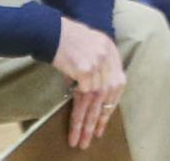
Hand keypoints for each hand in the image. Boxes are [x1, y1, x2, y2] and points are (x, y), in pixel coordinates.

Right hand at [52, 18, 125, 149]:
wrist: (51, 31)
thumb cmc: (66, 41)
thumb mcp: (89, 49)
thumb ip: (96, 69)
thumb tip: (94, 98)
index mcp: (110, 49)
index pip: (118, 81)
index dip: (112, 103)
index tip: (104, 119)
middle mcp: (107, 55)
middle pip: (108, 92)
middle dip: (101, 117)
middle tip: (94, 135)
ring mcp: (98, 62)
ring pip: (96, 99)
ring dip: (87, 121)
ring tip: (81, 138)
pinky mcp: (85, 69)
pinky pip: (83, 96)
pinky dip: (79, 112)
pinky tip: (74, 123)